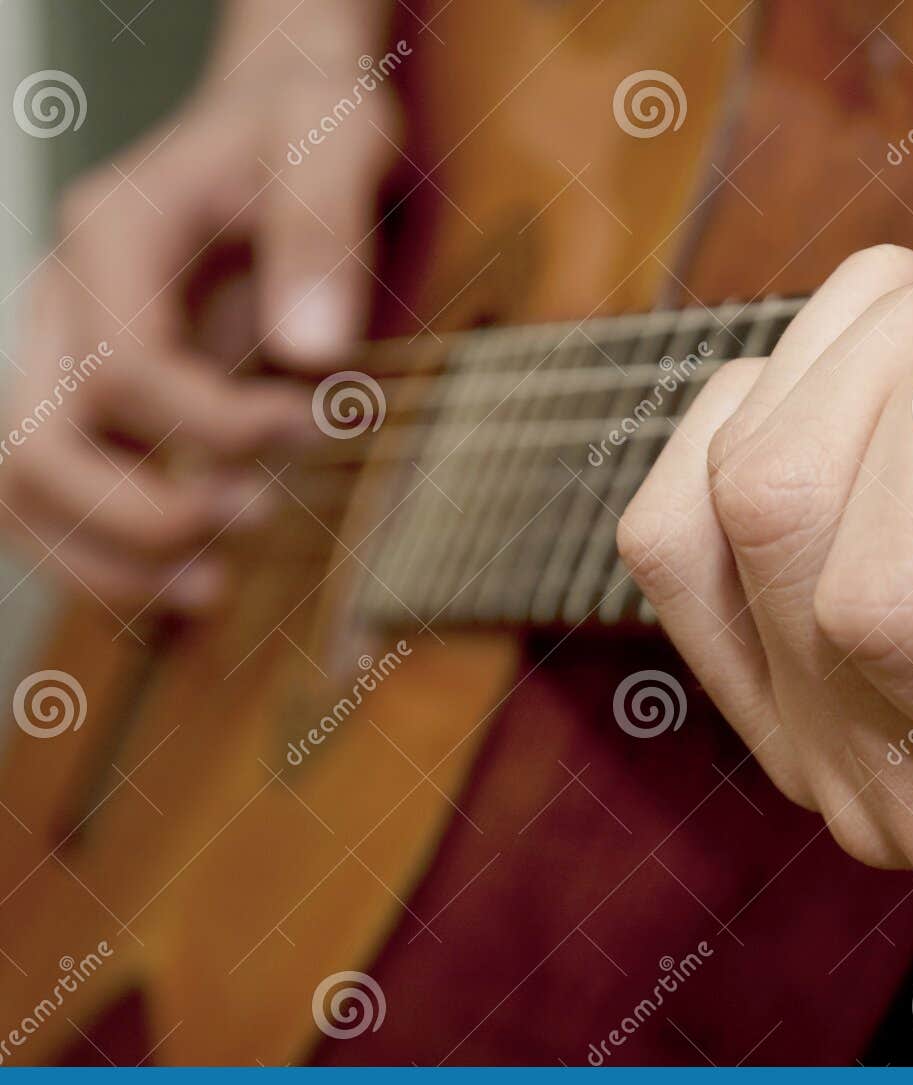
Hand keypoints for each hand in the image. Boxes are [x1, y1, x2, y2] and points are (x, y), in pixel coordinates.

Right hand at [0, 4, 397, 613]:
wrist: (272, 119)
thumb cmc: (303, 129)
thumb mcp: (335, 141)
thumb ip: (321, 232)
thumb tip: (311, 353)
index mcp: (114, 234)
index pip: (123, 368)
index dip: (212, 425)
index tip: (309, 425)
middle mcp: (64, 297)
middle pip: (34, 446)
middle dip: (139, 515)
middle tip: (250, 523)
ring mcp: (63, 348)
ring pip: (22, 488)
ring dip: (109, 561)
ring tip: (212, 590)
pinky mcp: (90, 392)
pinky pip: (57, 494)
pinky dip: (109, 554)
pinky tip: (193, 581)